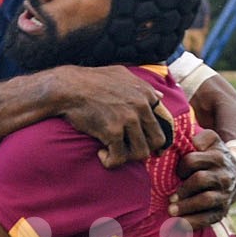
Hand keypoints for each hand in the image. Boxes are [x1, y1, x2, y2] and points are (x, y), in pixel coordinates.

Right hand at [45, 66, 171, 167]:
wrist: (68, 87)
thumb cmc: (92, 80)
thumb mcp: (122, 75)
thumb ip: (143, 87)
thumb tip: (160, 98)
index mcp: (146, 94)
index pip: (167, 122)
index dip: (163, 139)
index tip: (156, 149)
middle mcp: (141, 107)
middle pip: (157, 141)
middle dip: (146, 149)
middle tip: (130, 151)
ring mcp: (127, 119)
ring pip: (141, 153)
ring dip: (128, 157)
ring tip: (114, 152)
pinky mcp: (112, 132)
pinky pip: (119, 158)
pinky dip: (110, 161)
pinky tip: (101, 154)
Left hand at [168, 129, 235, 226]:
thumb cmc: (215, 157)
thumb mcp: (212, 141)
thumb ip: (201, 138)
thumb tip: (192, 142)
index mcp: (218, 157)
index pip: (193, 160)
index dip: (181, 167)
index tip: (177, 172)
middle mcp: (223, 176)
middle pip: (200, 180)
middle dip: (183, 188)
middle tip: (170, 197)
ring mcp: (224, 195)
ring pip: (205, 200)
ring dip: (186, 206)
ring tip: (171, 211)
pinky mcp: (222, 211)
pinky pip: (208, 218)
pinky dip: (193, 223)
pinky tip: (179, 225)